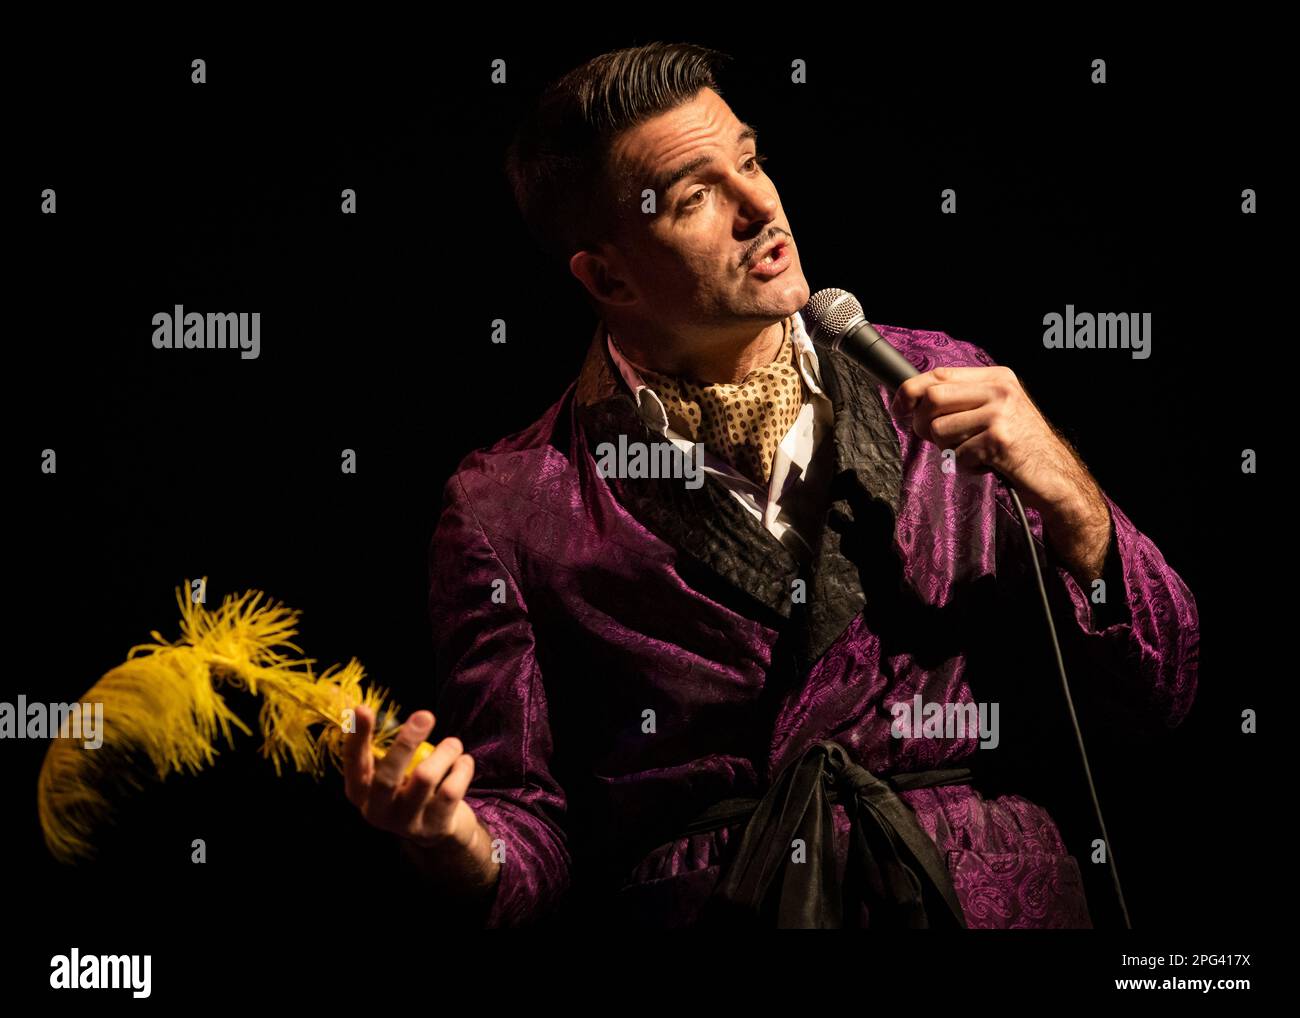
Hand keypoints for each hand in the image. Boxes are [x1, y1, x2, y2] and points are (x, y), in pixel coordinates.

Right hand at [343, 704, 499, 891]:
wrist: (439, 831)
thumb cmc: (412, 788)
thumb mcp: (395, 772)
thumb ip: (390, 750)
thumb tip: (399, 715)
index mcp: (361, 793)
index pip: (354, 763)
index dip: (357, 736)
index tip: (362, 708)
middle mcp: (378, 811)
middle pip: (388, 776)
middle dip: (407, 742)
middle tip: (425, 715)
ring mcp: (406, 823)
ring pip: (424, 778)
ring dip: (444, 752)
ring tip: (453, 744)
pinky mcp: (434, 827)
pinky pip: (450, 790)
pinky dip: (461, 769)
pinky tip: (464, 761)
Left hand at [892, 364, 1110, 578]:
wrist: (1056, 476)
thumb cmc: (1019, 447)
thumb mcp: (995, 411)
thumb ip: (962, 400)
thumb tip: (912, 401)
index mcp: (995, 377)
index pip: (938, 374)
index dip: (909, 392)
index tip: (898, 409)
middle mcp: (999, 390)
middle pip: (932, 398)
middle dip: (922, 424)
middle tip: (936, 440)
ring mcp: (1000, 414)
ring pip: (939, 429)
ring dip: (947, 449)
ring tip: (972, 452)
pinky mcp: (999, 440)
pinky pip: (957, 454)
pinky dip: (965, 466)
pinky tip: (986, 465)